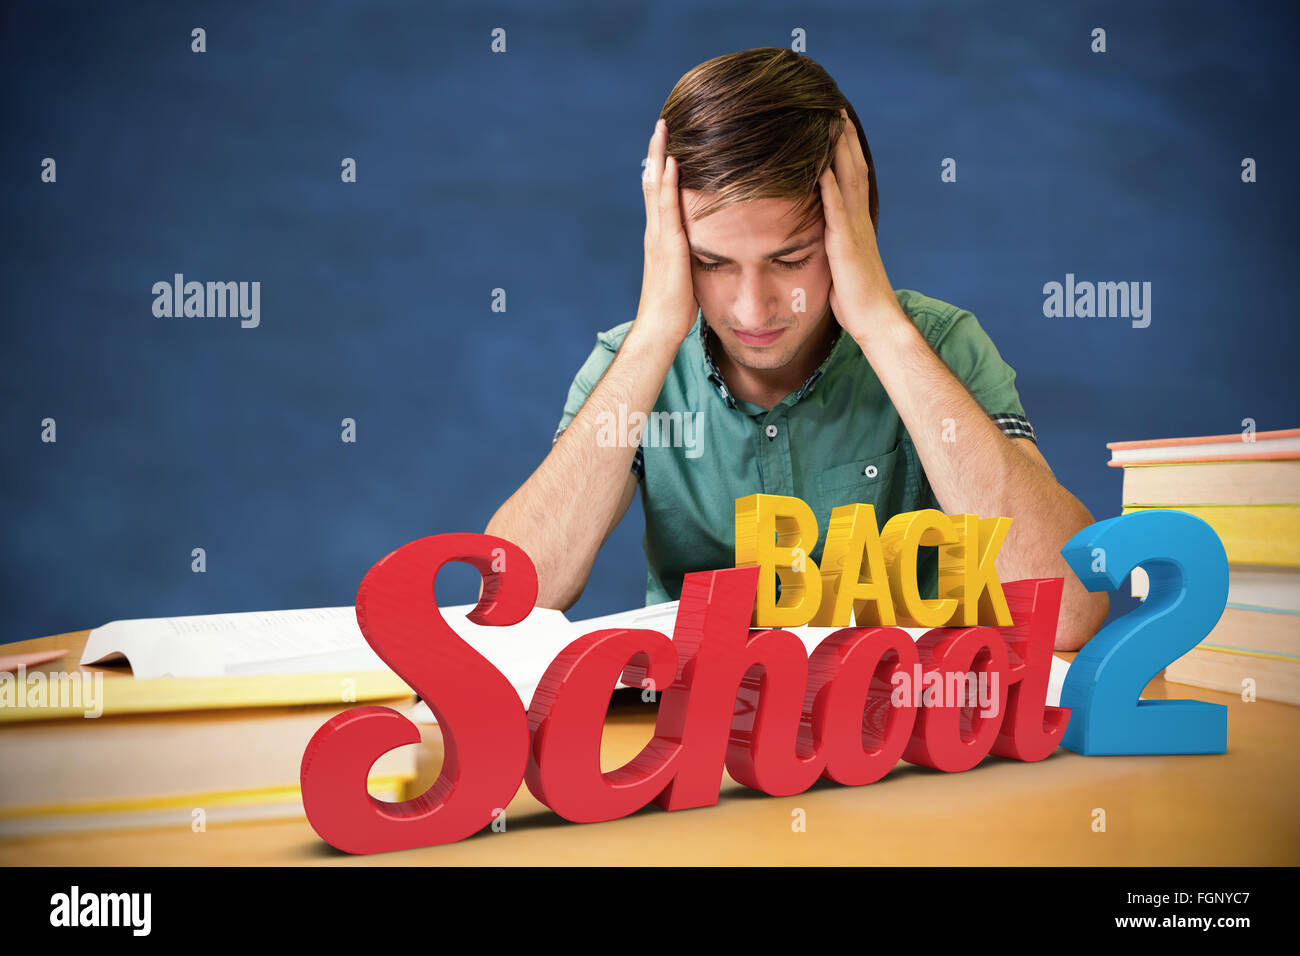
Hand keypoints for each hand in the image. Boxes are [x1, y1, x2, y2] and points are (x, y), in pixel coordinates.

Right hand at [633, 118, 699, 346]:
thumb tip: (705, 247)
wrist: (661, 328)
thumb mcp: (686, 274)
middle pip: (653, 182)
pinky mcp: (668, 244)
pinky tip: (673, 161)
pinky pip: (667, 206)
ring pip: (656, 187)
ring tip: (664, 129)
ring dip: (660, 156)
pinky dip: (669, 181)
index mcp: (660, 237)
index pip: (659, 195)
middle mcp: (655, 231)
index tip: (668, 144)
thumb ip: (692, 256)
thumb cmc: (676, 308)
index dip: (662, 168)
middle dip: (657, 152)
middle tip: (663, 123)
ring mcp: (658, 236)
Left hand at [819, 109, 905, 339]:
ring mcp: (853, 231)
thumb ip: (834, 241)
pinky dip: (830, 189)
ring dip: (839, 152)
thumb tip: (821, 231)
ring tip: (830, 122)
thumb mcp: (842, 261)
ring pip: (848, 182)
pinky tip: (821, 170)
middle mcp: (857, 220)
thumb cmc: (856, 297)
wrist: (876, 319)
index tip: (835, 121)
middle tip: (833, 106)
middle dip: (843, 137)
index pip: (851, 175)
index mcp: (855, 222)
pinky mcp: (845, 246)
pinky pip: (837, 213)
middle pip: (852, 168)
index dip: (844, 148)